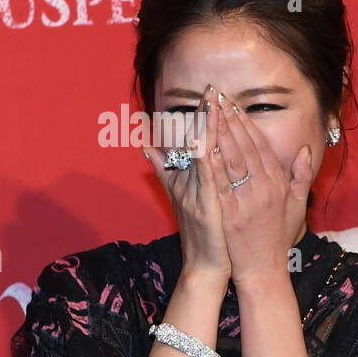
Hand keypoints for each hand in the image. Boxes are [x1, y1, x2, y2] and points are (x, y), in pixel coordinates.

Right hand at [142, 84, 229, 283]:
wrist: (206, 268)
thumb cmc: (203, 235)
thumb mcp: (180, 200)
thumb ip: (164, 172)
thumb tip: (145, 146)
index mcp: (184, 180)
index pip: (189, 143)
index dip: (196, 118)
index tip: (204, 93)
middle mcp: (186, 183)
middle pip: (192, 144)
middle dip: (201, 115)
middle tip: (209, 88)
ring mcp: (195, 194)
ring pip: (199, 156)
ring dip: (206, 128)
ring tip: (212, 103)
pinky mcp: (205, 206)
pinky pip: (207, 176)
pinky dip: (207, 156)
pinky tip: (211, 138)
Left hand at [211, 89, 312, 285]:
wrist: (264, 270)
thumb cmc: (278, 240)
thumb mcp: (297, 207)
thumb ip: (300, 176)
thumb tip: (305, 149)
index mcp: (279, 185)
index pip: (260, 146)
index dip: (246, 124)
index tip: (233, 106)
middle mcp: (265, 189)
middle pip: (245, 146)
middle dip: (229, 119)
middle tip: (215, 97)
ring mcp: (247, 201)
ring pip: (231, 159)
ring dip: (218, 132)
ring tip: (206, 110)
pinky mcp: (230, 214)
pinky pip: (218, 182)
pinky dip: (209, 162)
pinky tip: (200, 144)